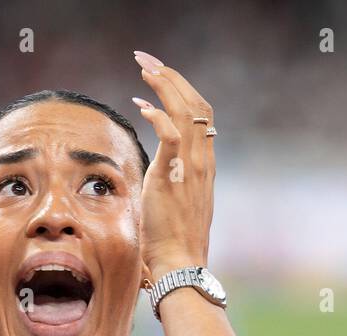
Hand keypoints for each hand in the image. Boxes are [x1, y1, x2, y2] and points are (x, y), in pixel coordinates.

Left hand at [130, 52, 215, 276]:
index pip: (203, 116)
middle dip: (172, 76)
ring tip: (144, 68)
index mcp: (205, 166)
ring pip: (186, 112)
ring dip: (164, 85)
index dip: (183, 91)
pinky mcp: (173, 176)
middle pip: (197, 104)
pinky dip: (158, 115)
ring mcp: (191, 168)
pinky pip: (171, 135)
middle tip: (148, 60)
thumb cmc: (174, 242)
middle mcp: (203, 162)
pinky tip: (142, 105)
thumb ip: (173, 182)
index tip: (160, 78)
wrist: (180, 264)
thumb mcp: (178, 204)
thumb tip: (159, 174)